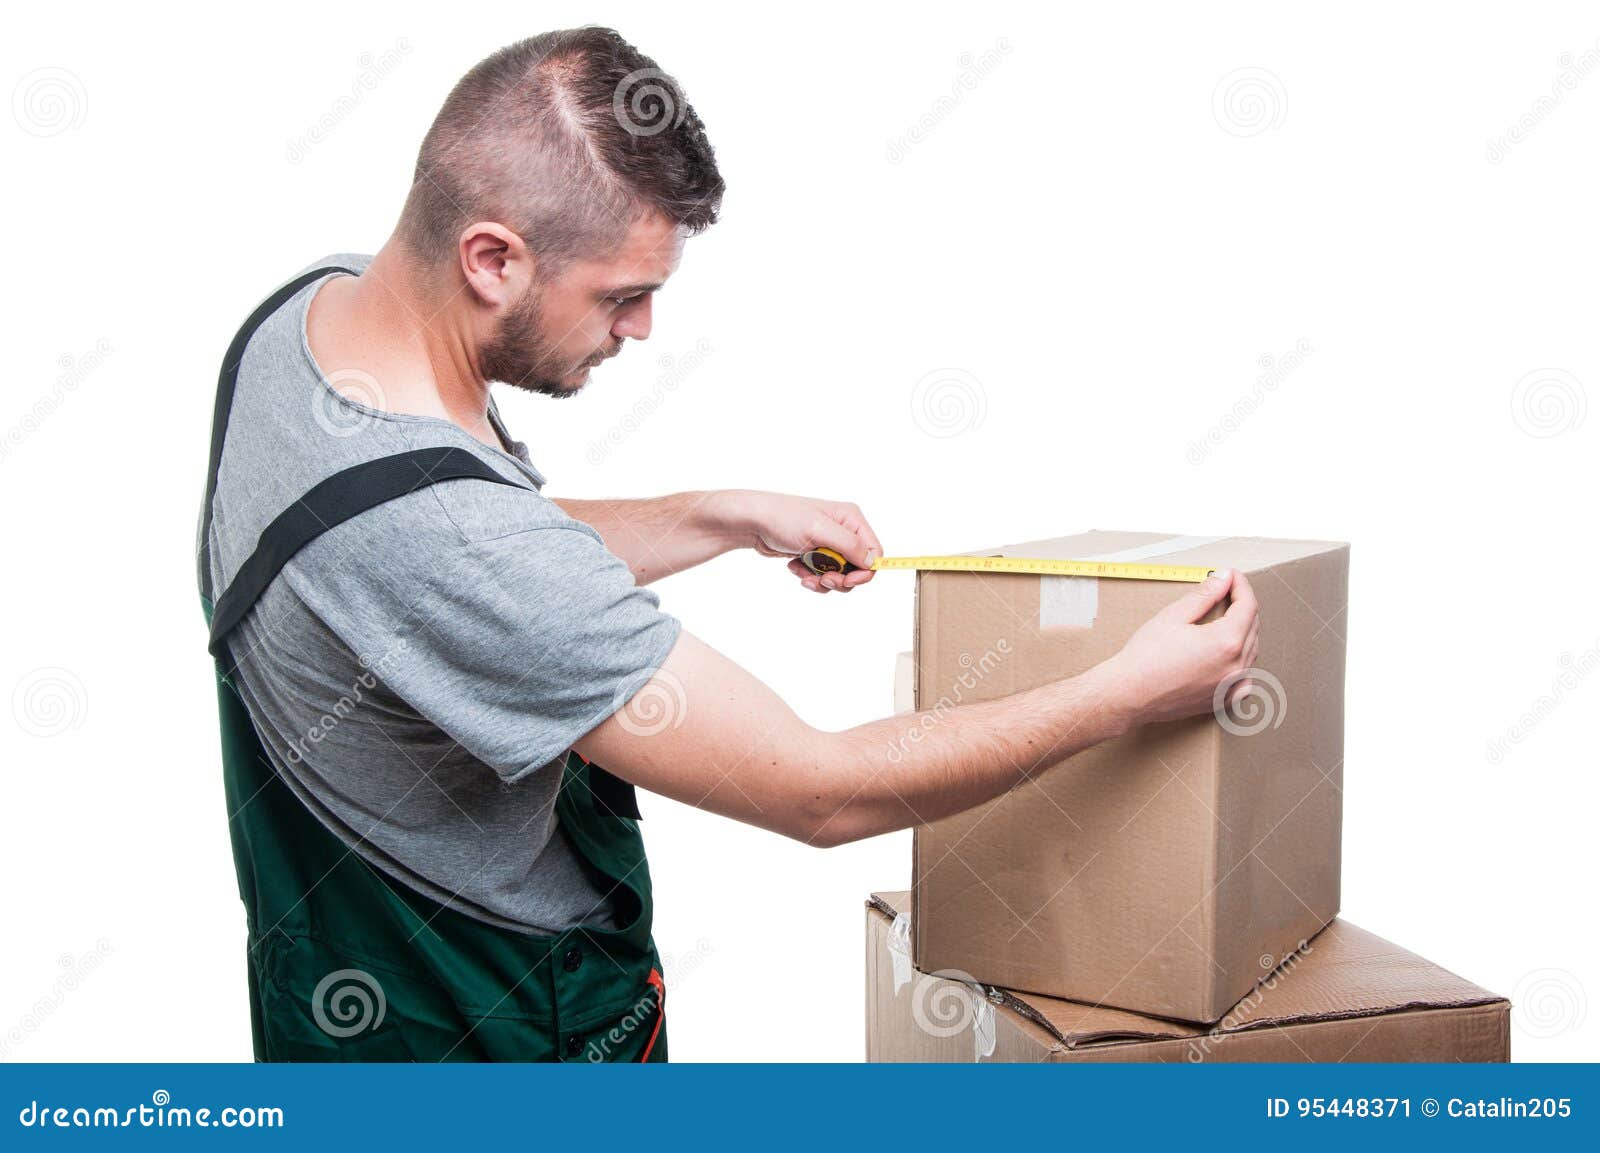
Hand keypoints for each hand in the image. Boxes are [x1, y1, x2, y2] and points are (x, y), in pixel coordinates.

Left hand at [718, 490, 882, 592]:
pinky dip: (810, 577)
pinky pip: (822, 576)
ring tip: (804, 575)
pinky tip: (794, 567)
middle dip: (840, 579)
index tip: (847, 581)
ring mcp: (829, 544)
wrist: (753, 522)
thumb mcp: (819, 530)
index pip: (873, 552)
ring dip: (822, 581)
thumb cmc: (784, 518)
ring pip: (840, 576)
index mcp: (851, 519)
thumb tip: (872, 562)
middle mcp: (843, 531)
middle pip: (857, 568)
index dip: (864, 571)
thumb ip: (849, 546)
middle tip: (823, 579)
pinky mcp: (815, 555)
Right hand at [1095, 568, 1260, 727]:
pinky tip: (1232, 655)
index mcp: (1226, 642)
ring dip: (1244, 631)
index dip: (1241, 586)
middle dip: (1243, 605)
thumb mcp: (1174, 616)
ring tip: (1227, 617)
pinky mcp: (1223, 700)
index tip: (1232, 575)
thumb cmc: (1145, 658)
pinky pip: (1245, 679)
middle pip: (1252, 626)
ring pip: (1251, 651)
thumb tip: (1223, 578)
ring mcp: (1231, 686)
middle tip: (1226, 590)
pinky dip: (1243, 663)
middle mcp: (1235, 665)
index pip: (1247, 606)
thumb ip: (1205, 595)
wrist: (1128, 694)